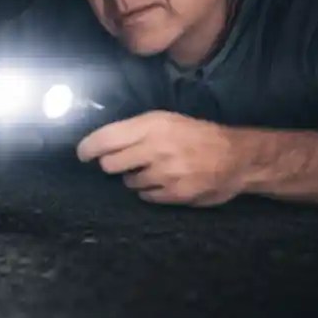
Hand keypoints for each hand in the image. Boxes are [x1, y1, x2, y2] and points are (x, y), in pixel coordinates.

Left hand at [76, 110, 244, 206]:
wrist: (235, 157)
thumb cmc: (197, 135)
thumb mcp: (167, 120)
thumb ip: (136, 130)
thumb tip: (102, 142)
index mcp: (152, 125)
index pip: (106, 138)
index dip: (88, 148)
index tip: (82, 154)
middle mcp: (155, 148)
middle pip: (110, 164)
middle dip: (111, 164)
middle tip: (122, 162)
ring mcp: (164, 174)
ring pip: (127, 182)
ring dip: (133, 177)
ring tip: (153, 170)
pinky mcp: (174, 195)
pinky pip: (145, 196)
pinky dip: (149, 191)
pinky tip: (163, 182)